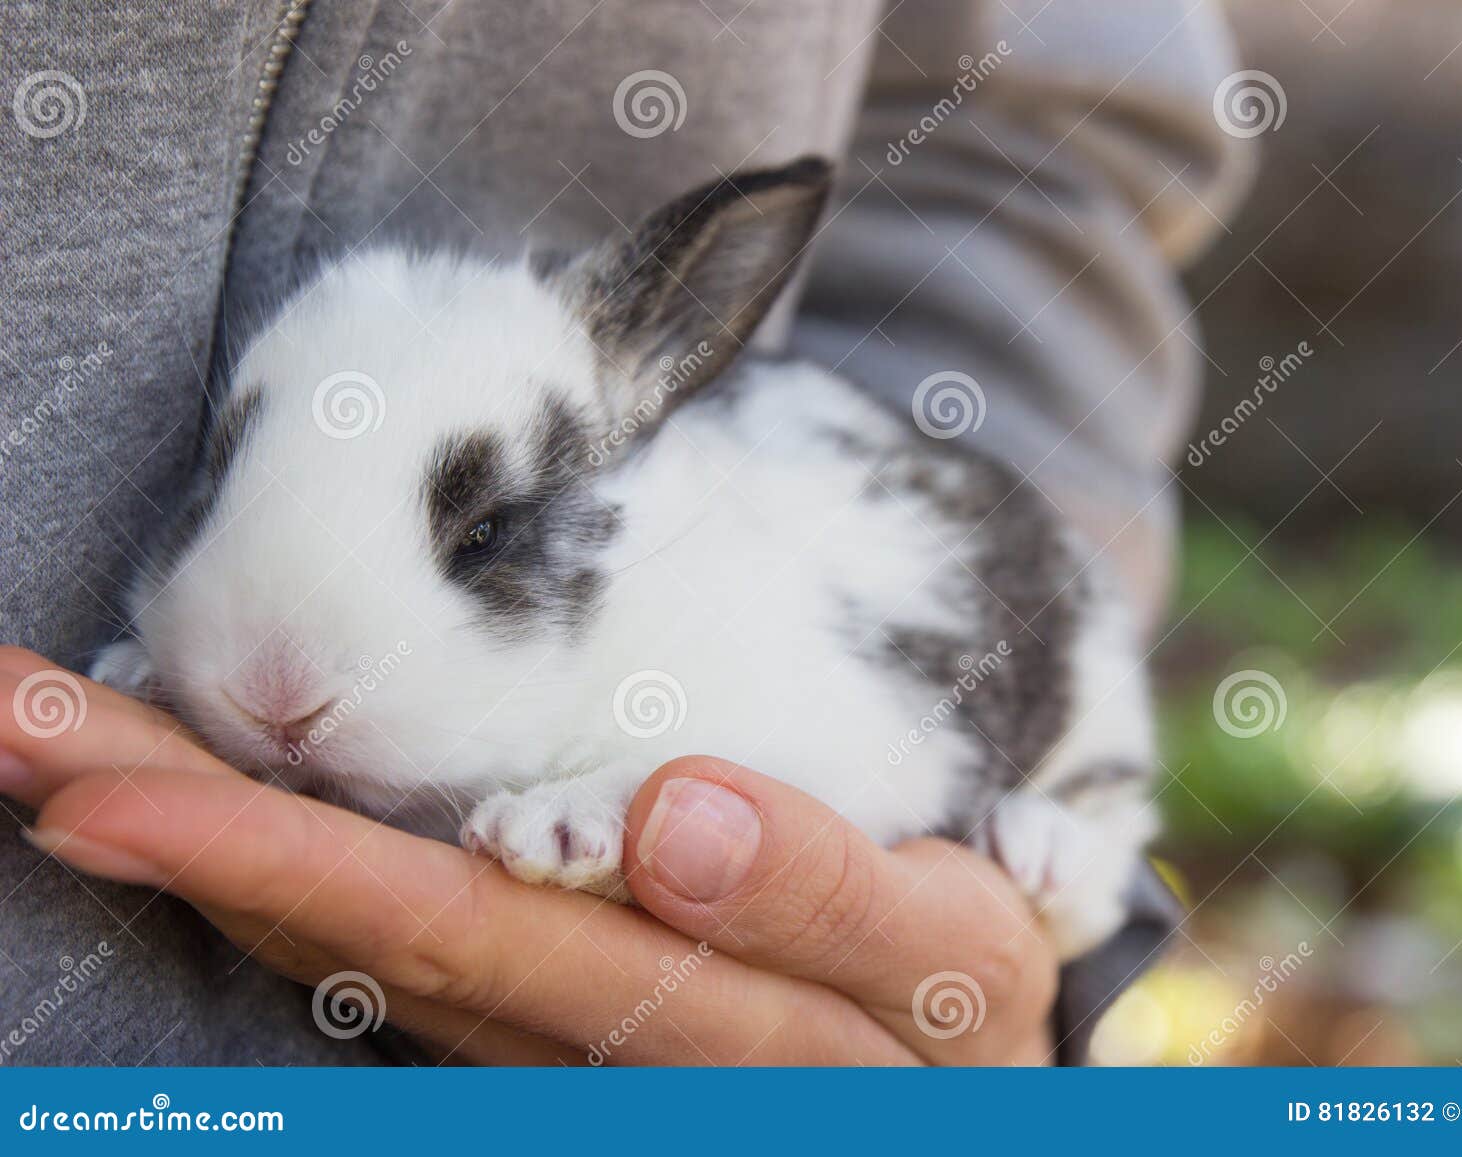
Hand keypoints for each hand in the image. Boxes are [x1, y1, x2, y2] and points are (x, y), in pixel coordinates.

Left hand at [0, 648, 1060, 1064]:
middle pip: (365, 945)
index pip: (481, 941)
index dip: (291, 863)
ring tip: (47, 747)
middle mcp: (583, 1061)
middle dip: (195, 836)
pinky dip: (274, 893)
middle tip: (22, 727)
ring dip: (197, 855)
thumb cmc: (952, 989)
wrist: (946, 1085)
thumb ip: (819, 895)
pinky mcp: (527, 1038)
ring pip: (352, 957)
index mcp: (693, 1034)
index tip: (121, 784)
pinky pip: (384, 973)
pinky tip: (169, 823)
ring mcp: (545, 1054)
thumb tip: (658, 825)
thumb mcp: (949, 941)